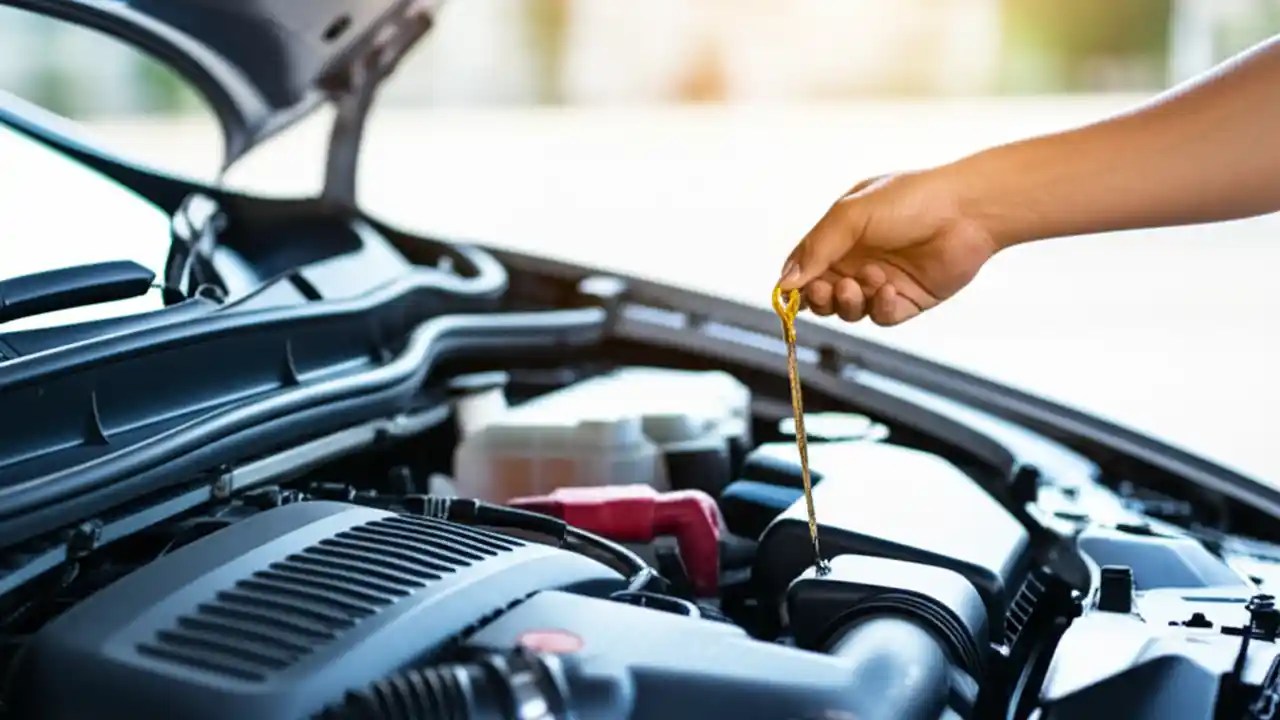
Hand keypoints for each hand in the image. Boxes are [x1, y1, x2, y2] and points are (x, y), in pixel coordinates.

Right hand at [778, 170, 1000, 325]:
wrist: (968, 210)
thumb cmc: (910, 200)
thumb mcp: (851, 215)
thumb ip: (816, 249)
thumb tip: (783, 283)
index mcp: (840, 236)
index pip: (804, 267)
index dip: (794, 282)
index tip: (790, 292)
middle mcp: (857, 261)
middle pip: (821, 295)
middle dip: (819, 297)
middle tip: (828, 288)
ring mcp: (881, 282)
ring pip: (848, 310)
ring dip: (848, 302)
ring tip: (863, 285)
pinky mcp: (907, 301)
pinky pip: (881, 317)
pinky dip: (880, 307)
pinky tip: (889, 290)